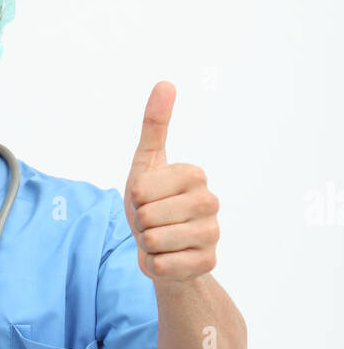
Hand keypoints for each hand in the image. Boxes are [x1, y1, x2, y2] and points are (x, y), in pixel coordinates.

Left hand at [124, 81, 219, 281]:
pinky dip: (155, 265)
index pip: (141, 190)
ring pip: (154, 241)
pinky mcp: (208, 262)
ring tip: (159, 239)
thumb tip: (165, 83)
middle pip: (147, 216)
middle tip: (153, 222)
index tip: (148, 199)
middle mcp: (210, 201)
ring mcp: (212, 233)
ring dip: (147, 244)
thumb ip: (155, 125)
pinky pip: (162, 265)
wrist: (165, 248)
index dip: (135, 199)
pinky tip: (168, 258)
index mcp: (195, 174)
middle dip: (140, 223)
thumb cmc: (153, 203)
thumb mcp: (147, 164)